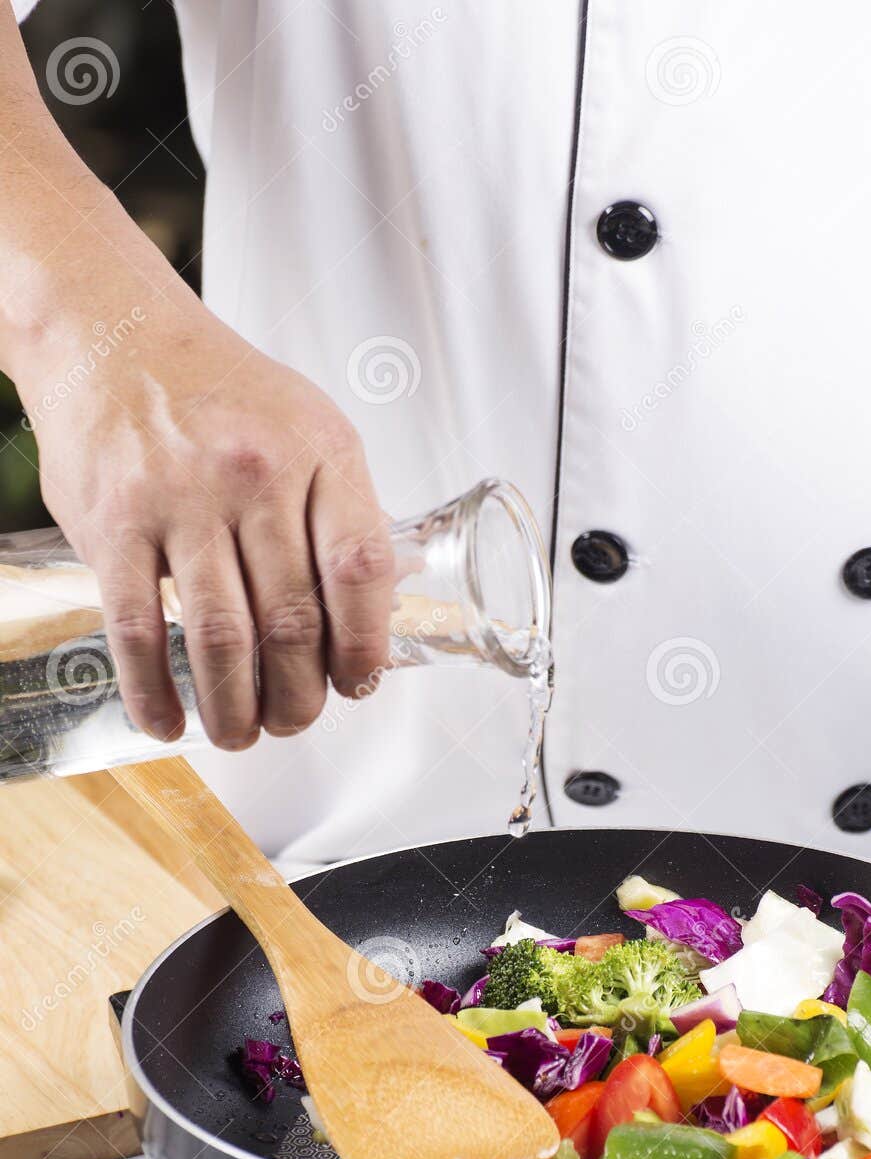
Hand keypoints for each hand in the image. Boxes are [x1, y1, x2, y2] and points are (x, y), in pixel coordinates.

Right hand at [21, 299, 394, 748]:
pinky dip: (155, 691)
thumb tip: (375, 612)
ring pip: (222, 638)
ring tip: (241, 732)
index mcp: (318, 451)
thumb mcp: (309, 424)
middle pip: (293, 621)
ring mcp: (180, 499)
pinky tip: (166, 722)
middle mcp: (254, 474)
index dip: (365, 646)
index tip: (358, 684)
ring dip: (235, 707)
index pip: (360, 570)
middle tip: (296, 720)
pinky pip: (138, 629)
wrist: (113, 332)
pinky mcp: (114, 524)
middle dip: (299, 696)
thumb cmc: (218, 390)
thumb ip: (341, 511)